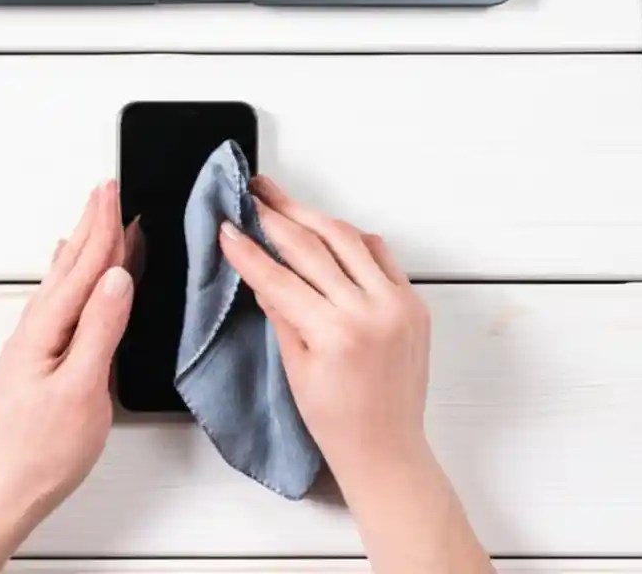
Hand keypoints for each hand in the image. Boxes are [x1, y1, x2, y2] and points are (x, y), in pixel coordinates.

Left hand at [0, 181, 137, 573]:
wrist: (6, 490)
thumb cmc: (42, 450)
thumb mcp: (82, 388)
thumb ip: (100, 330)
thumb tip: (118, 279)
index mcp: (46, 329)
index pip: (82, 266)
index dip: (102, 227)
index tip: (113, 192)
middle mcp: (36, 329)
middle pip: (70, 266)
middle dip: (91, 225)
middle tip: (106, 190)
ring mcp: (36, 344)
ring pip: (65, 282)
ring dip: (85, 248)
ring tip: (98, 221)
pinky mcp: (42, 360)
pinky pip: (62, 303)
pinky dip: (75, 279)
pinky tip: (72, 277)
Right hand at [219, 176, 490, 573]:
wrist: (386, 447)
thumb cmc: (335, 420)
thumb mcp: (294, 368)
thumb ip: (280, 313)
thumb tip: (261, 269)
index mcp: (334, 334)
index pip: (279, 277)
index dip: (249, 250)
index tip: (227, 226)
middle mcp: (370, 311)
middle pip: (313, 246)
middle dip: (277, 216)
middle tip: (253, 193)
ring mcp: (397, 304)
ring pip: (348, 239)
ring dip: (312, 216)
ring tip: (283, 201)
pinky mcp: (414, 303)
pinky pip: (380, 255)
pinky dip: (352, 239)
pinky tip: (327, 229)